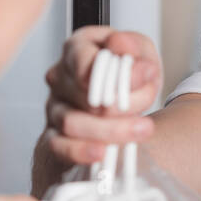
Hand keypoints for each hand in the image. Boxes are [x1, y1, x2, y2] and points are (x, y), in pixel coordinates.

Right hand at [39, 27, 161, 169]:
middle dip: (120, 103)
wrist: (123, 110)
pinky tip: (103, 153)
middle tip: (146, 104)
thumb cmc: (128, 77)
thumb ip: (135, 49)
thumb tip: (123, 47)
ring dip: (111, 129)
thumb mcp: (141, 55)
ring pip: (72, 122)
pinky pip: (59, 147)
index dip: (105, 70)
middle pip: (82, 93)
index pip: (80, 56)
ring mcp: (54, 109)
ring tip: (142, 129)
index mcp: (78, 50)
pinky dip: (81, 151)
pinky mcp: (54, 137)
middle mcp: (61, 78)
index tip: (131, 76)